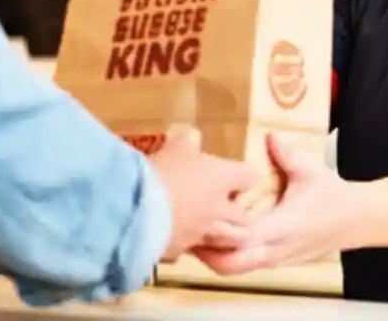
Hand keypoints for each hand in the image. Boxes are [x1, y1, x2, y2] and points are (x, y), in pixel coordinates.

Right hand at [147, 126, 257, 261]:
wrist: (137, 210)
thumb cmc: (163, 171)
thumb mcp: (175, 147)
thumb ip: (188, 141)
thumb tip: (194, 137)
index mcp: (221, 179)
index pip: (249, 177)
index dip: (243, 177)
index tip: (234, 177)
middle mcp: (219, 210)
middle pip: (246, 220)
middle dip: (241, 216)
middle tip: (231, 209)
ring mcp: (202, 233)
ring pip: (228, 242)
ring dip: (224, 236)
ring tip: (214, 229)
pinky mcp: (181, 251)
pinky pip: (193, 251)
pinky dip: (190, 247)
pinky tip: (181, 240)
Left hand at [194, 132, 357, 274]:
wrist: (354, 221)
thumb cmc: (332, 196)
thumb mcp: (312, 171)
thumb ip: (289, 154)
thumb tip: (270, 136)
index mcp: (284, 227)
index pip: (244, 238)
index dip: (218, 230)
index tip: (199, 211)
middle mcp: (275, 249)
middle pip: (229, 264)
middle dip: (204, 249)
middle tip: (186, 223)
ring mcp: (273, 259)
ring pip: (232, 268)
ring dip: (211, 253)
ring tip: (194, 227)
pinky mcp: (272, 260)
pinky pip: (241, 265)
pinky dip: (224, 253)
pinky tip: (214, 231)